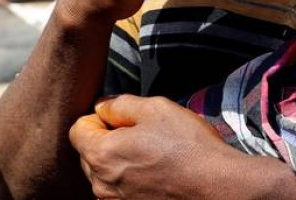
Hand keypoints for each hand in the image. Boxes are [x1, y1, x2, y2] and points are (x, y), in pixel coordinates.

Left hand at [70, 95, 273, 199]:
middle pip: (88, 153)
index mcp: (102, 154)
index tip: (123, 116)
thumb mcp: (156, 109)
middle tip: (144, 133)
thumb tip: (103, 107)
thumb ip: (120, 104)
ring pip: (104, 173)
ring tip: (153, 154)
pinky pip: (119, 190)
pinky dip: (131, 180)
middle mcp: (101, 184)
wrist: (217, 186)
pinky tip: (157, 173)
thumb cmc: (189, 148)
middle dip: (108, 139)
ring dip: (120, 160)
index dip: (99, 116)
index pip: (77, 128)